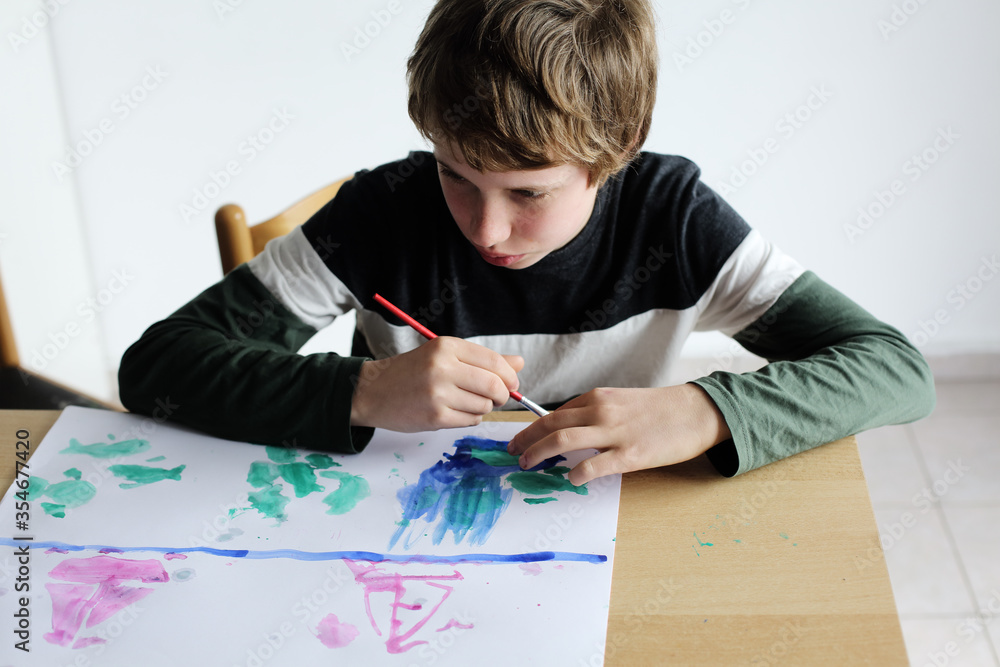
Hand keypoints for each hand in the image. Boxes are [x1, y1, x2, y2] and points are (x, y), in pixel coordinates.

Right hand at [350, 336, 524, 431]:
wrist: (373, 391)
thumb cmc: (411, 372)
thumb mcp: (444, 356)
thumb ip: (483, 360)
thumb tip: (519, 363)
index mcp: (446, 347)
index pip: (494, 362)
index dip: (509, 376)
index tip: (511, 384)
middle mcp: (442, 367)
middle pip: (494, 385)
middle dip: (501, 395)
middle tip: (495, 397)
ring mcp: (438, 394)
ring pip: (484, 405)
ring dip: (482, 407)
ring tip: (464, 402)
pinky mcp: (435, 417)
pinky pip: (471, 420)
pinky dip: (470, 418)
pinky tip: (454, 411)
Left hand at [506, 384, 731, 485]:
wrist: (694, 411)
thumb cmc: (658, 409)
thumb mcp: (621, 402)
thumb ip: (595, 413)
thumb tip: (569, 430)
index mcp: (597, 398)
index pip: (554, 413)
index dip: (532, 428)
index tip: (520, 440)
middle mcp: (601, 411)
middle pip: (551, 424)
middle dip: (526, 440)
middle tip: (513, 453)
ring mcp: (615, 433)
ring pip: (564, 439)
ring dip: (539, 453)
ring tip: (527, 465)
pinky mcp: (631, 454)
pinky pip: (595, 465)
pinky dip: (577, 473)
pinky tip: (570, 479)